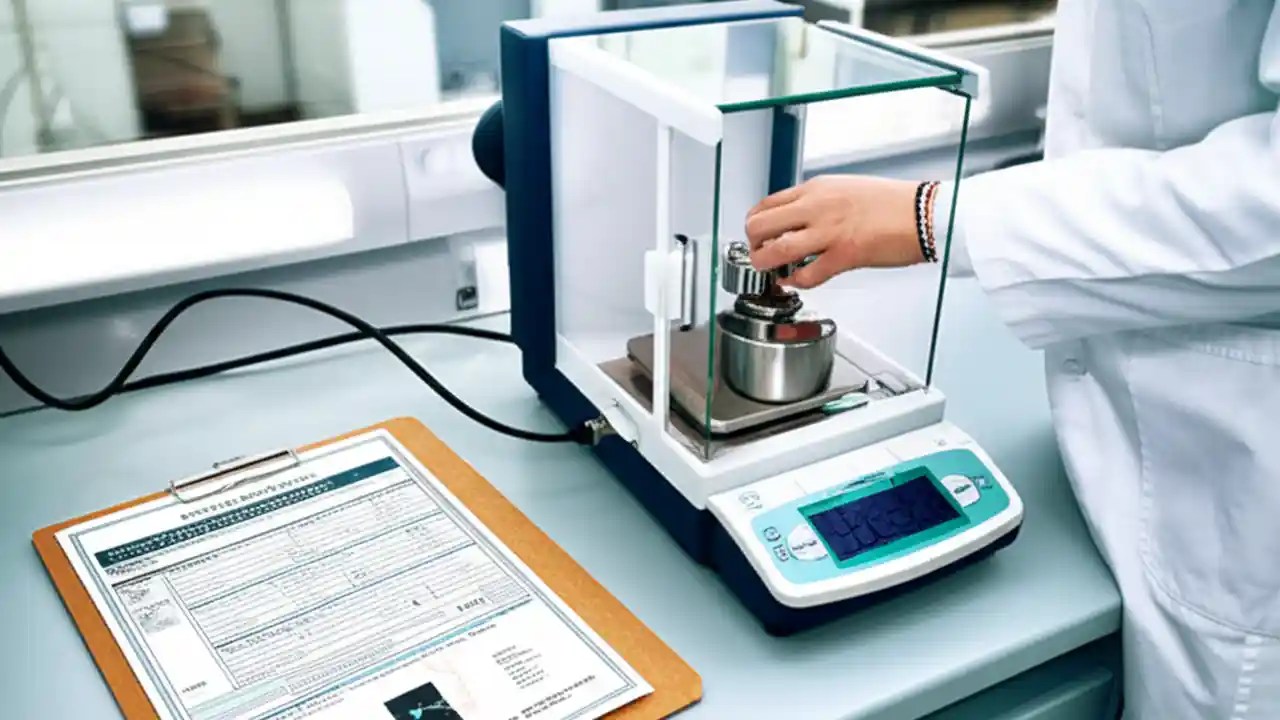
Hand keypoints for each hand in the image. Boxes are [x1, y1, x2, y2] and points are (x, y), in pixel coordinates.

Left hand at [744, 175, 925, 288]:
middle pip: (760, 225)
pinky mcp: (844, 255)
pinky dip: (795, 282)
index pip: (766, 204)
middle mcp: (817, 206)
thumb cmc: (891, 202)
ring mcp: (829, 231)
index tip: (757, 236)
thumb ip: (816, 202)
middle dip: (752, 245)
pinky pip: (806, 275)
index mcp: (816, 189)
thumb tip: (795, 219)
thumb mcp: (844, 188)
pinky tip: (796, 281)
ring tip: (771, 271)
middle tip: (760, 255)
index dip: (754, 224)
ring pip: (775, 251)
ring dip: (765, 265)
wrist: (923, 213)